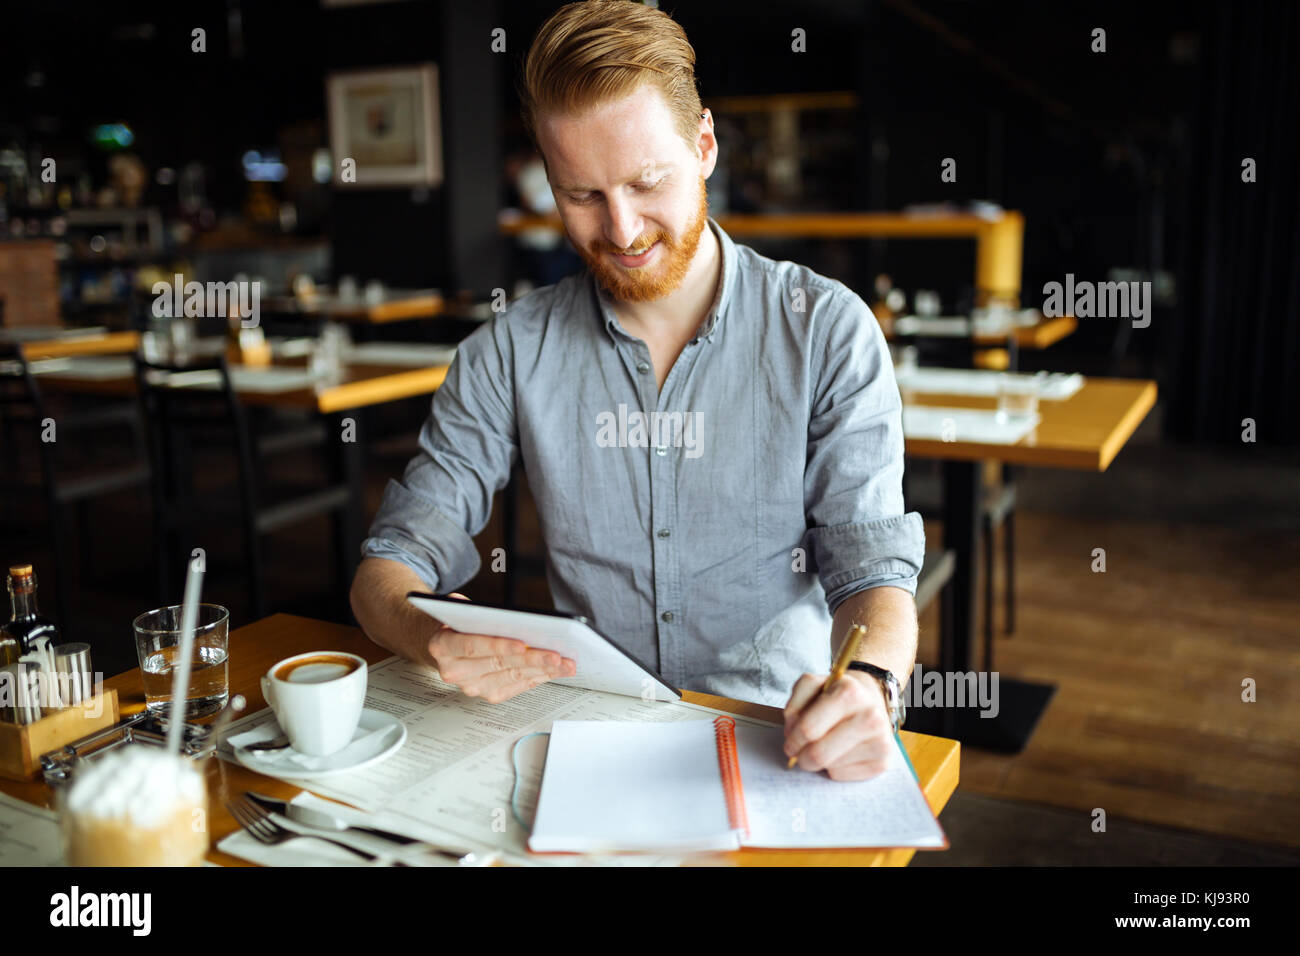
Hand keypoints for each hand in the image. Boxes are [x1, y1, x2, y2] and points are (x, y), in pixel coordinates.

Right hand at [427, 593, 575, 702]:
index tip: (522, 644)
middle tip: (556, 655)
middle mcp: (455, 671)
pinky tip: (555, 670)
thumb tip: (486, 609)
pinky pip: (518, 687)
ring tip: (565, 663)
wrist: (445, 649)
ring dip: (542, 670)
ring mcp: (472, 686)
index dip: (498, 646)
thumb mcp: (456, 610)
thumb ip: (467, 608)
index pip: (471, 646)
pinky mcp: (489, 694)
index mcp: (442, 646)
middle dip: (531, 659)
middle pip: (498, 664)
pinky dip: (539, 677)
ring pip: (513, 677)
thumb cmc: (456, 626)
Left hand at [782, 670, 893, 780]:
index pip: (808, 730)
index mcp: (849, 693)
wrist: (872, 699)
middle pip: (818, 755)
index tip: (790, 741)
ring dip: (819, 761)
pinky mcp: (883, 762)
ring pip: (830, 767)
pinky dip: (834, 768)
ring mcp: (880, 741)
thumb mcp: (813, 685)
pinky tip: (840, 752)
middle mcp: (870, 717)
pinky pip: (842, 776)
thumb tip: (792, 733)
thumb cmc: (837, 694)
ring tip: (825, 744)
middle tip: (799, 752)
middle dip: (801, 757)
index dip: (792, 739)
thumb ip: (795, 704)